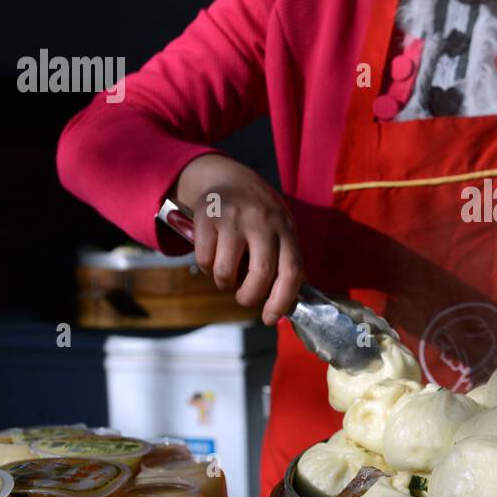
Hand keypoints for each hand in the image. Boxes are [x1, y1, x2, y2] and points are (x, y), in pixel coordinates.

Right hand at [173, 153, 304, 325]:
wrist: (227, 177)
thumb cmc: (258, 215)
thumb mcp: (279, 229)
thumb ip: (283, 260)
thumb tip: (283, 305)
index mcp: (286, 228)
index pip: (292, 270)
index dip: (282, 301)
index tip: (269, 318)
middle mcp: (263, 221)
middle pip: (261, 274)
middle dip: (249, 297)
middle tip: (244, 299)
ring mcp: (234, 217)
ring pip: (226, 271)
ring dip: (225, 284)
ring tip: (227, 277)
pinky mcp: (207, 216)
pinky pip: (204, 259)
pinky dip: (206, 269)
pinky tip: (212, 259)